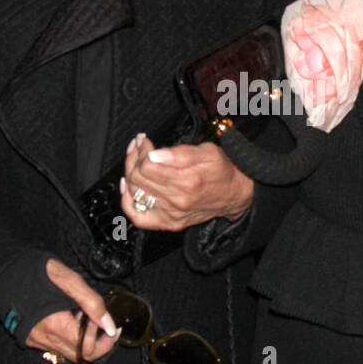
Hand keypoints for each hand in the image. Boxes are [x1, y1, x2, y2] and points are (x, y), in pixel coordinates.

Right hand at [25, 257, 119, 363]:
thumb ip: (91, 302)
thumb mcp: (68, 279)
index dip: (105, 341)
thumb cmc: (34, 271)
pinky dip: (69, 337)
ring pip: (69, 353)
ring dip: (83, 340)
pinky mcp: (30, 338)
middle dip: (99, 344)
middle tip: (106, 325)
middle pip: (80, 357)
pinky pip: (56, 346)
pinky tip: (70, 318)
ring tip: (85, 317)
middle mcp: (43, 339)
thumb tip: (109, 326)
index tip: (111, 325)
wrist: (2, 271)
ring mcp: (35, 341)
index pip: (88, 350)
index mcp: (54, 325)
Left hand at [119, 133, 253, 232]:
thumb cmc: (221, 171)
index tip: (144, 141)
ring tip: (135, 161)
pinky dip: (128, 203)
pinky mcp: (169, 223)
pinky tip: (128, 189)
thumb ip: (180, 153)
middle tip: (138, 147)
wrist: (234, 195)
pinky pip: (139, 217)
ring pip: (135, 193)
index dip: (141, 150)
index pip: (147, 165)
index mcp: (186, 180)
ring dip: (130, 173)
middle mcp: (177, 200)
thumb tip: (155, 154)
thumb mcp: (208, 152)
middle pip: (138, 178)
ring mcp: (171, 214)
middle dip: (133, 158)